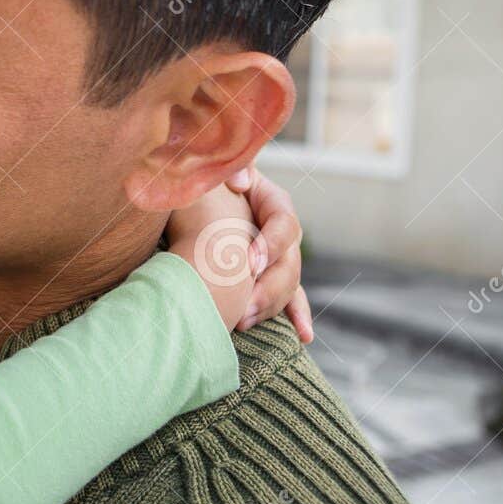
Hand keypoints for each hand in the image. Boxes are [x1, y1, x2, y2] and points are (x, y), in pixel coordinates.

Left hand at [165, 165, 310, 342]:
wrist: (197, 197)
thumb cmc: (204, 179)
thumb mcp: (215, 167)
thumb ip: (230, 167)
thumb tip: (239, 181)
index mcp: (273, 202)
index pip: (283, 224)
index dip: (270, 245)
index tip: (249, 263)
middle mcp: (282, 232)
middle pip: (289, 262)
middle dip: (268, 287)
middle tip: (244, 306)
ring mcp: (280, 257)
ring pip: (288, 284)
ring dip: (270, 305)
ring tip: (242, 321)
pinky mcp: (271, 276)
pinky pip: (291, 298)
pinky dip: (298, 316)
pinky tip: (305, 336)